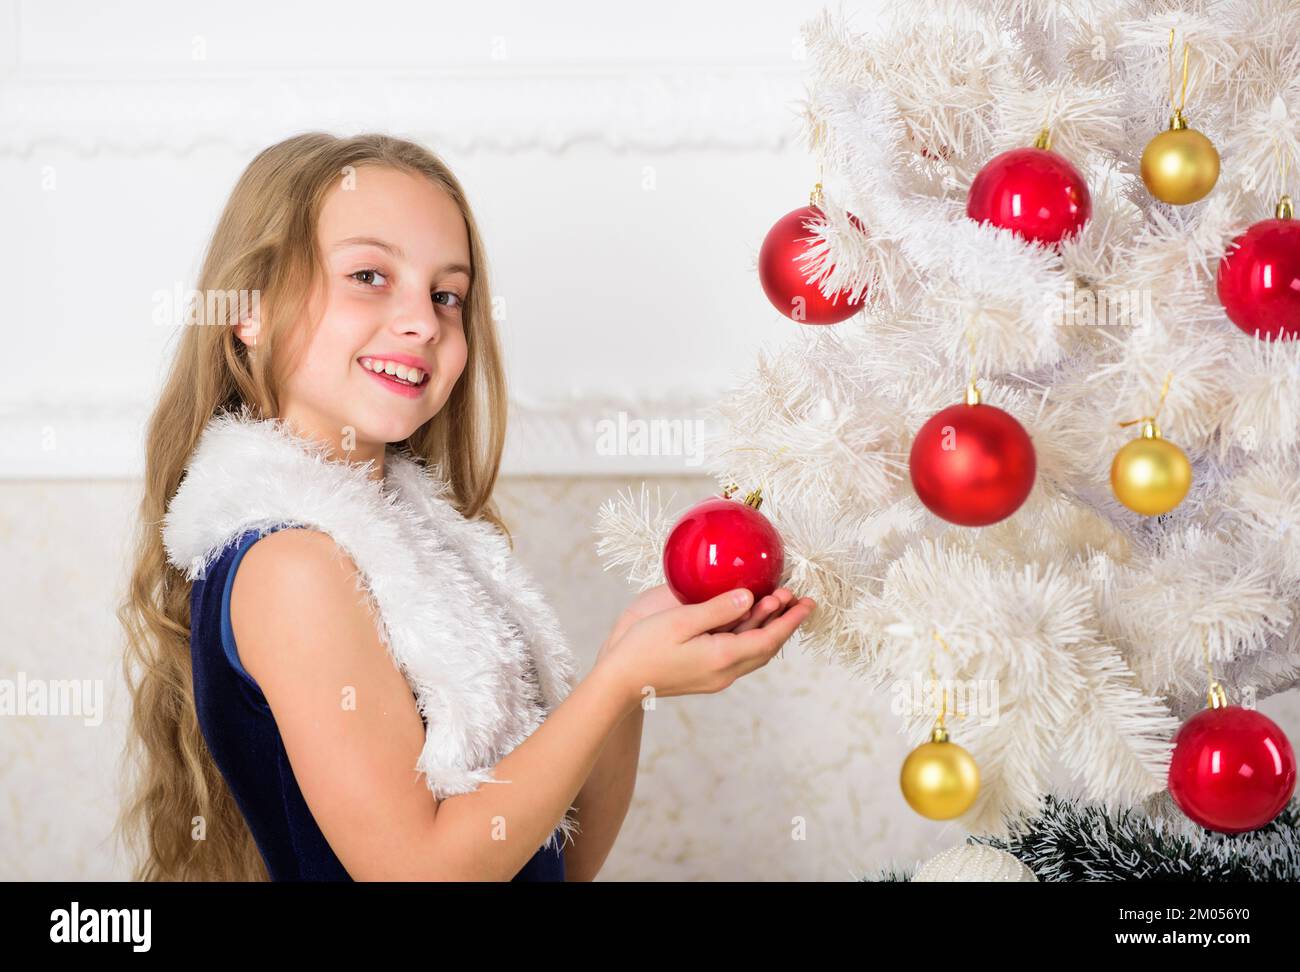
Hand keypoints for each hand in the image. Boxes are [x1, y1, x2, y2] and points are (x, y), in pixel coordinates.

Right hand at [596, 588, 816, 711]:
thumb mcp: (679, 621)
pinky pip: (738, 654)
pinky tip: (746, 617)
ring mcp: (716, 676)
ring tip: (777, 600)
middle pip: (766, 648)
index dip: (791, 621)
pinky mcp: (706, 675)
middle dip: (784, 622)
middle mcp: (724, 672)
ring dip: (768, 627)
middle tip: (797, 597)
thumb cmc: (642, 648)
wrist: (619, 682)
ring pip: (753, 652)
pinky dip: (750, 634)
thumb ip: (717, 609)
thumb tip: (749, 597)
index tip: (808, 603)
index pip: (768, 639)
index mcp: (721, 658)